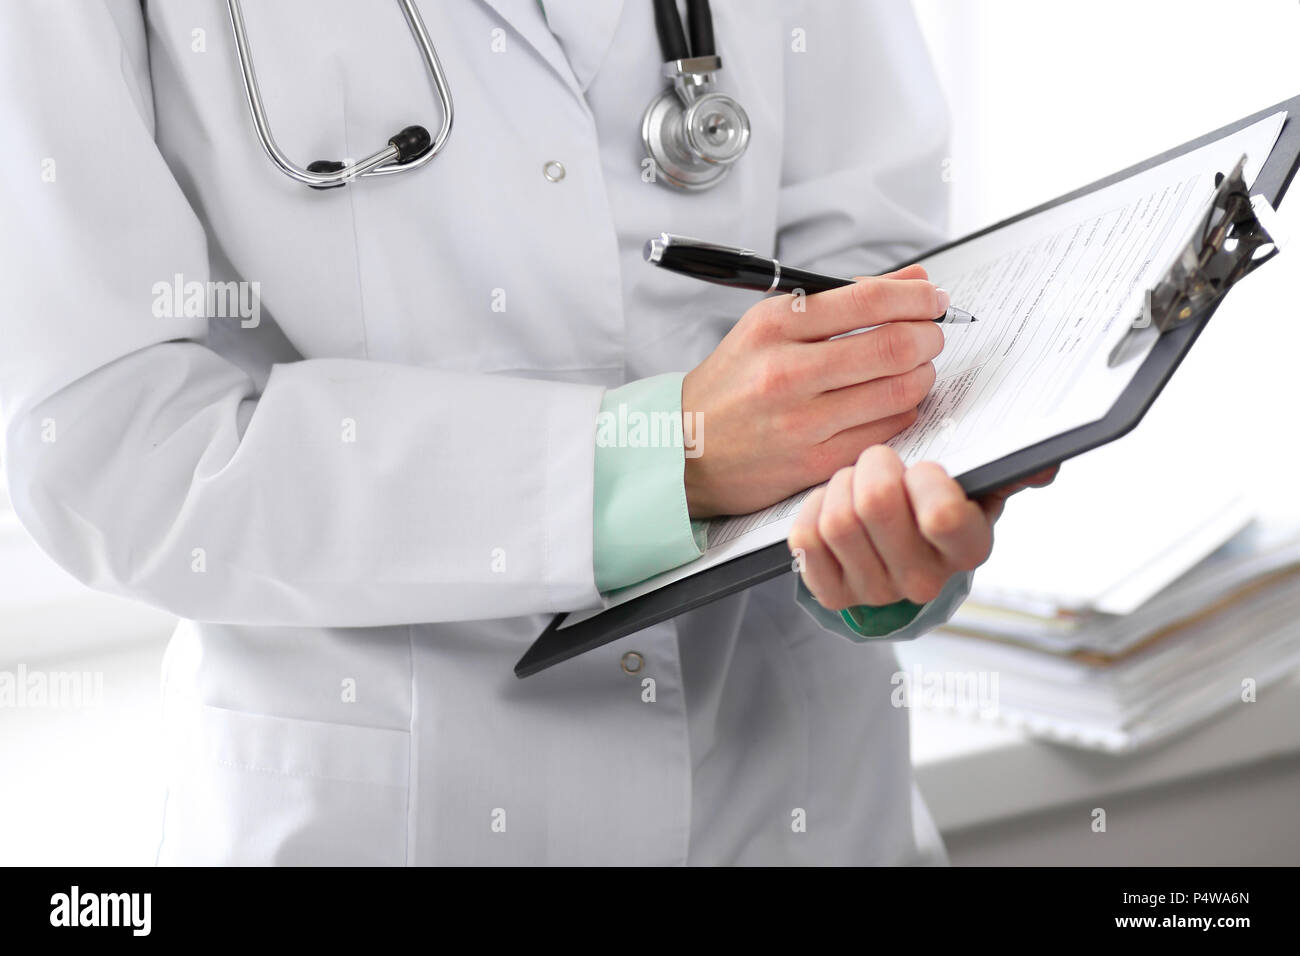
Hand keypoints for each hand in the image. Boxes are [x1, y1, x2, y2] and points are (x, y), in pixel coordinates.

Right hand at [682, 265, 944, 517]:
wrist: (684, 447)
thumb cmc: (731, 384)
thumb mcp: (768, 327)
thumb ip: (842, 301)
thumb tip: (913, 279)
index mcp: (774, 326)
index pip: (867, 299)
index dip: (916, 297)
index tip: (934, 299)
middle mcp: (786, 372)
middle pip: (893, 345)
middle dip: (928, 336)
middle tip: (931, 334)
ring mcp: (802, 421)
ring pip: (899, 391)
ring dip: (922, 375)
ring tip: (915, 369)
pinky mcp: (814, 461)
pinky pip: (886, 430)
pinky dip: (904, 411)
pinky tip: (894, 403)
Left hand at [788, 445, 1057, 608]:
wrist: (899, 552)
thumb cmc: (938, 504)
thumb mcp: (978, 487)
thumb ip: (1010, 470)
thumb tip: (1044, 465)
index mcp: (968, 548)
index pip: (943, 515)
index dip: (925, 478)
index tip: (925, 468)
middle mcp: (924, 580)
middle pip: (876, 504)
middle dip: (874, 465)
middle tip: (880, 461)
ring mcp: (875, 592)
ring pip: (837, 519)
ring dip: (841, 485)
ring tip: (855, 482)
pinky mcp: (833, 593)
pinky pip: (807, 537)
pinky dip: (813, 508)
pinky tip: (832, 504)